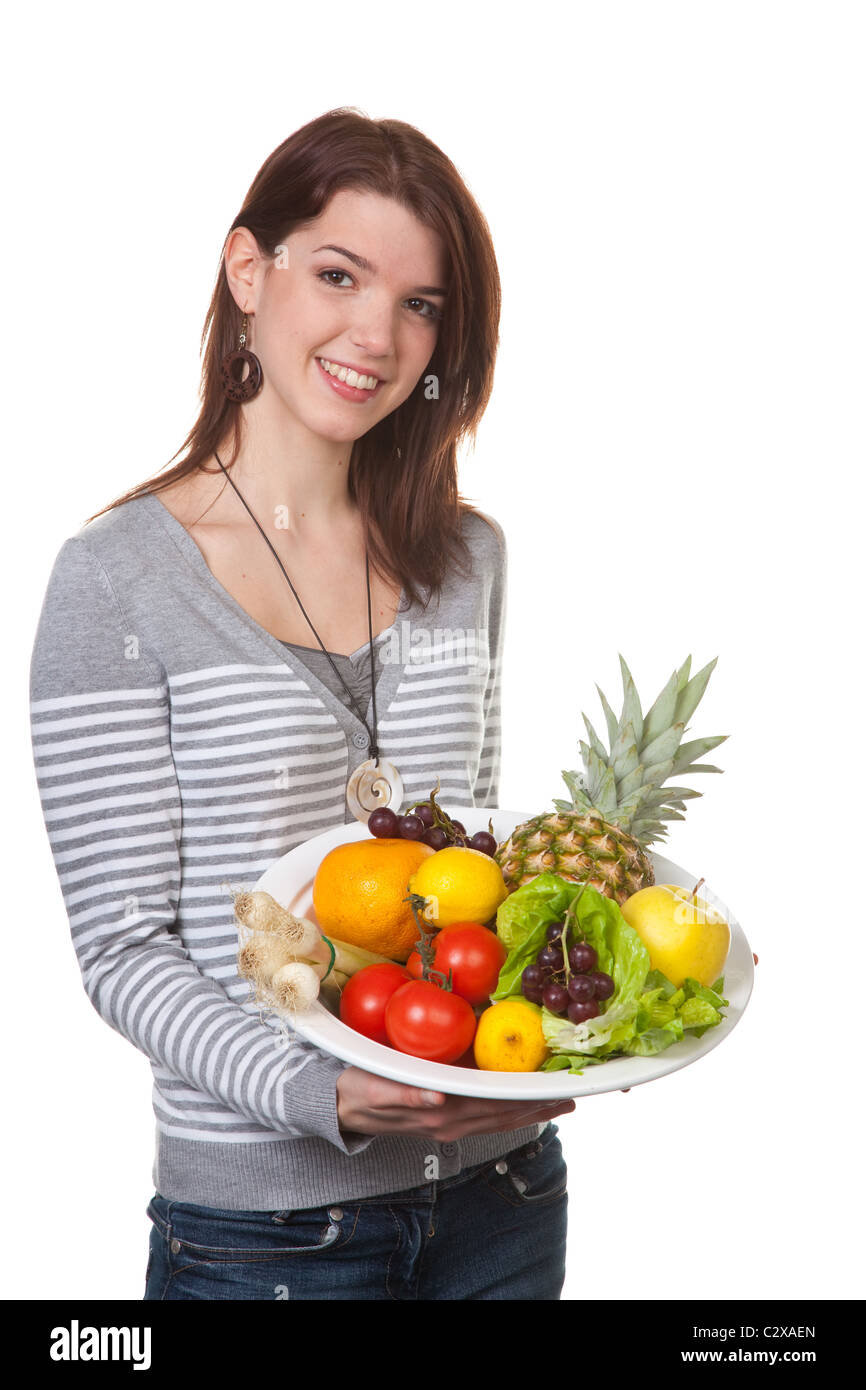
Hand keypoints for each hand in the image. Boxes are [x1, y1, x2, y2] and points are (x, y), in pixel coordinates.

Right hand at [336, 1065, 574, 1142]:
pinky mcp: (446, 1120)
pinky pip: (487, 1119)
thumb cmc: (362, 1088)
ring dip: (530, 1112)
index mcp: (440, 1113)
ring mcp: (450, 1125)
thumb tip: (438, 1097)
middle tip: (571, 1095)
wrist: (344, 1106)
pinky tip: (524, 1106)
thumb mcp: (378, 1088)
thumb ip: (407, 1094)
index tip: (553, 1091)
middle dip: (538, 1107)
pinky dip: (511, 1112)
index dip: (524, 1099)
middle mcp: (451, 1123)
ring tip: (559, 1102)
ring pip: (499, 1119)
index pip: (493, 1105)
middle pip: (504, 1115)